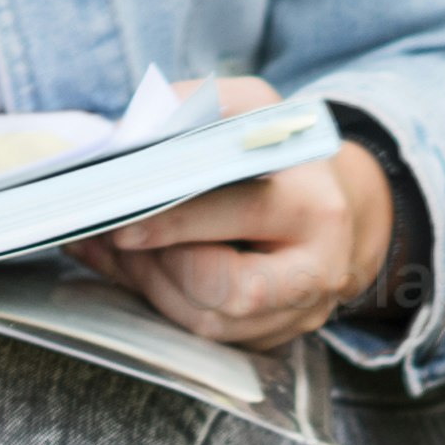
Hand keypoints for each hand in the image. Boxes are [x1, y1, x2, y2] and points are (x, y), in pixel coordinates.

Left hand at [96, 122, 394, 349]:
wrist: (329, 205)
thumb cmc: (278, 154)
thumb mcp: (250, 108)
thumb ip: (194, 107)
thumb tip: (129, 136)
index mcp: (315, 207)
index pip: (243, 217)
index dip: (176, 224)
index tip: (123, 225)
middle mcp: (319, 269)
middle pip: (230, 293)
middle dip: (162, 267)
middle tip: (118, 236)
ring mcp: (300, 313)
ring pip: (209, 323)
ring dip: (152, 286)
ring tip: (115, 247)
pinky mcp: (274, 337)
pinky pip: (203, 334)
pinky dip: (156, 300)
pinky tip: (128, 266)